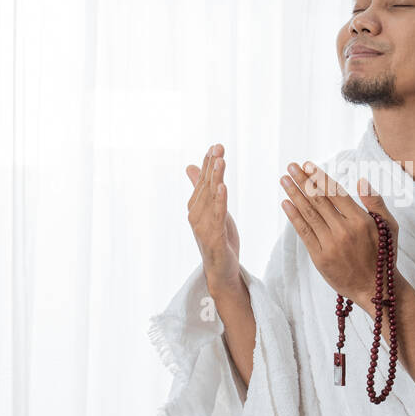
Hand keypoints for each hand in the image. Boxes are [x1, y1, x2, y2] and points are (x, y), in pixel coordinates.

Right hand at [186, 144, 241, 291]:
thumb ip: (202, 188)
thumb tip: (191, 166)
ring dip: (216, 178)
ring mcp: (203, 226)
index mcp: (196, 207)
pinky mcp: (213, 237)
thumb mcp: (212, 209)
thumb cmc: (217, 238)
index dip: (208, 163)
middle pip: (206, 186)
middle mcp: (195, 214)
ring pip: (211, 197)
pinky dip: (220, 200)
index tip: (215, 145)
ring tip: (220, 161)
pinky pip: (218, 215)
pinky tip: (223, 187)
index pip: (202, 180)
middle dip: (212, 165)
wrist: (221, 270)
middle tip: (218, 146)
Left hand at [279, 161, 399, 307]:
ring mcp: (330, 244)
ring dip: (294, 194)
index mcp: (360, 220)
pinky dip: (294, 217)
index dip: (320, 177)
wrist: (375, 288)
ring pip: (309, 214)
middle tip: (291, 166)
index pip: (335, 193)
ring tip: (284, 180)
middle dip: (302, 181)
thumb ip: (376, 202)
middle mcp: (344, 230)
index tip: (308, 165)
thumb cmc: (384, 255)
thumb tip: (361, 180)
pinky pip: (304, 233)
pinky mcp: (320, 258)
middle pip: (319, 200)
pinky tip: (285, 203)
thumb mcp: (389, 226)